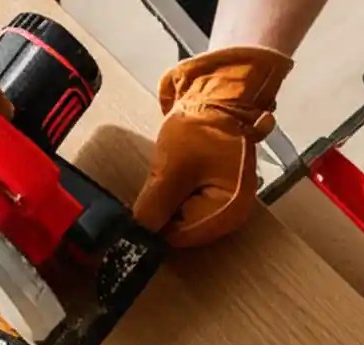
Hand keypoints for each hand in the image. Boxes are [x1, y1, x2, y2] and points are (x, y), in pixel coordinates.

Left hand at [133, 47, 291, 247]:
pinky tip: (167, 174)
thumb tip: (133, 239)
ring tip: (159, 175)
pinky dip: (172, 191)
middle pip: (182, 228)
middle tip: (147, 187)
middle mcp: (230, 214)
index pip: (181, 238)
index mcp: (229, 213)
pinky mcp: (212, 185)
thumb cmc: (200, 127)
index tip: (134, 210)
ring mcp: (222, 199)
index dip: (155, 227)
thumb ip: (153, 208)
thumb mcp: (171, 169)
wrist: (219, 87)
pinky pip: (185, 200)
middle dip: (161, 213)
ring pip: (180, 214)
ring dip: (165, 200)